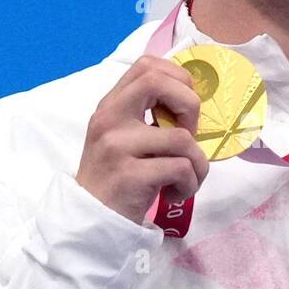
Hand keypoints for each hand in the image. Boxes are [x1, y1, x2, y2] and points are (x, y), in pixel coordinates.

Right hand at [74, 56, 210, 224]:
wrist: (91, 222)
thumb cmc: (117, 179)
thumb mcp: (123, 138)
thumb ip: (146, 115)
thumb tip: (191, 100)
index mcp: (110, 106)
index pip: (146, 65)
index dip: (177, 78)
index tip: (183, 109)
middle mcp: (109, 120)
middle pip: (159, 82)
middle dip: (190, 106)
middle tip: (189, 136)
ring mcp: (117, 147)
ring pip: (182, 138)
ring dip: (198, 162)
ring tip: (185, 179)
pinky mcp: (129, 176)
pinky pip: (181, 168)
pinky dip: (190, 184)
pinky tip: (176, 194)